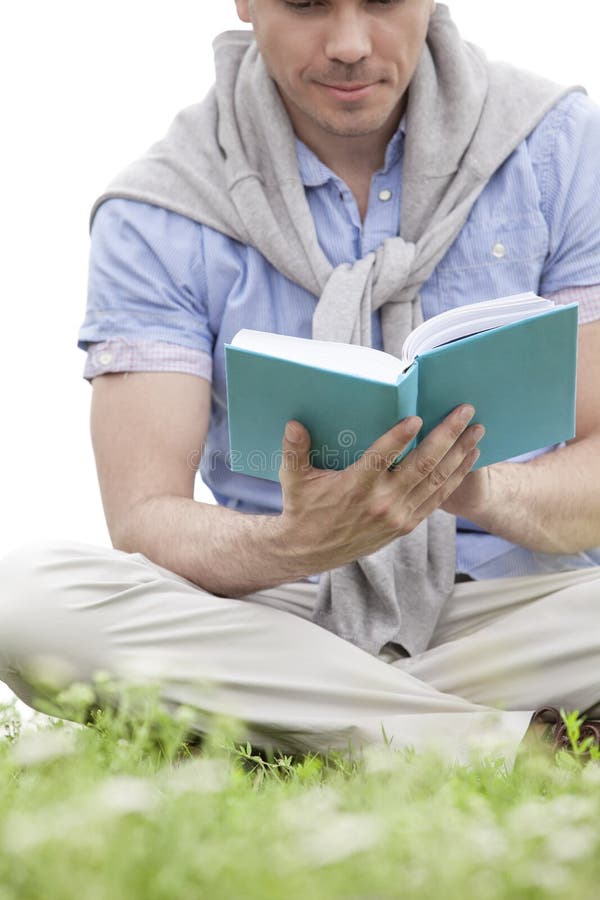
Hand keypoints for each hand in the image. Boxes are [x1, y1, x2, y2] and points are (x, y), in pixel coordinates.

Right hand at [277, 405, 484, 574]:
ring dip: (460, 453)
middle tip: (465, 411)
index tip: (417, 417)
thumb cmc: (303, 508)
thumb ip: (294, 449)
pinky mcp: (406, 525)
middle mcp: (381, 502)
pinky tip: (469, 458)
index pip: (381, 457)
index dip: (399, 437)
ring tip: (477, 430)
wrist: (310, 551)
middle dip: (447, 435)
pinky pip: (437, 499)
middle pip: (422, 465)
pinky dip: (456, 477)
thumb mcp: (293, 479)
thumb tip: (294, 422)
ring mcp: (398, 516)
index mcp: (355, 487)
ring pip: (437, 481)